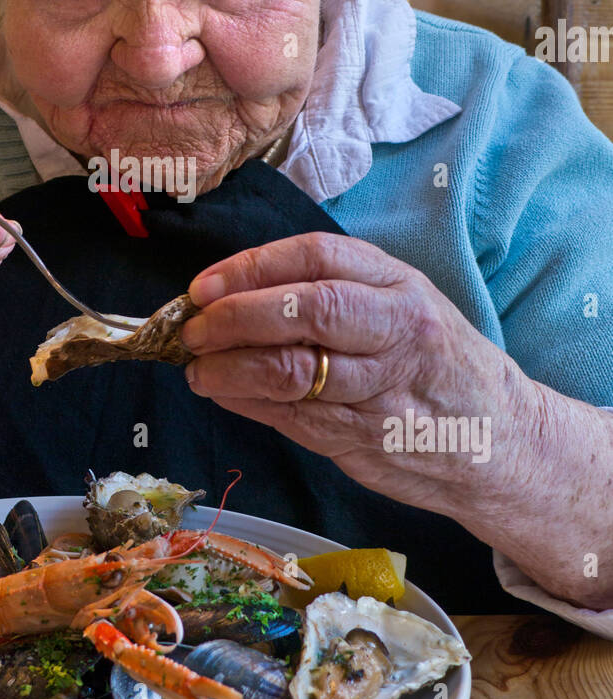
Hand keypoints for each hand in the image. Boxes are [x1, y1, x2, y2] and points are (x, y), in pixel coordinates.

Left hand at [182, 232, 541, 523]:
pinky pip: (293, 418)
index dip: (250, 268)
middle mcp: (396, 332)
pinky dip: (248, 405)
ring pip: (291, 372)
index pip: (316, 257)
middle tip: (192, 329)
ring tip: (198, 369)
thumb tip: (230, 294)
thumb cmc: (437, 364)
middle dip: (234, 318)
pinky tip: (226, 395)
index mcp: (400, 286)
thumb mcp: (403, 305)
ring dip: (228, 370)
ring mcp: (385, 390)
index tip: (204, 286)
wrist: (505, 441)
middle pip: (304, 311)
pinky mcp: (369, 440)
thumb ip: (331, 291)